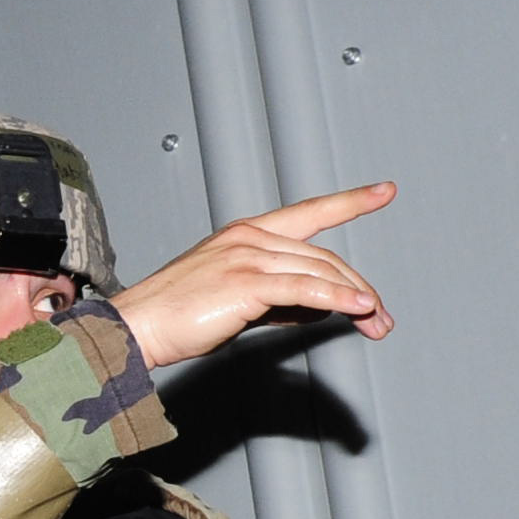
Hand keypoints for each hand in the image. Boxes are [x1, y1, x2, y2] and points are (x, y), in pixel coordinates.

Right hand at [107, 183, 398, 368]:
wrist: (137, 327)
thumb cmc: (176, 316)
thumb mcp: (235, 299)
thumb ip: (277, 297)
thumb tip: (318, 307)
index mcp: (244, 234)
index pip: (308, 213)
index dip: (349, 202)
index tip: (381, 192)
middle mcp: (249, 238)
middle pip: (322, 256)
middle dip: (358, 287)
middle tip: (379, 317)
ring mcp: (247, 257)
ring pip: (319, 272)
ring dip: (355, 299)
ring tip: (374, 322)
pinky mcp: (246, 283)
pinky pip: (305, 289)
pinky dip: (337, 300)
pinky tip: (357, 309)